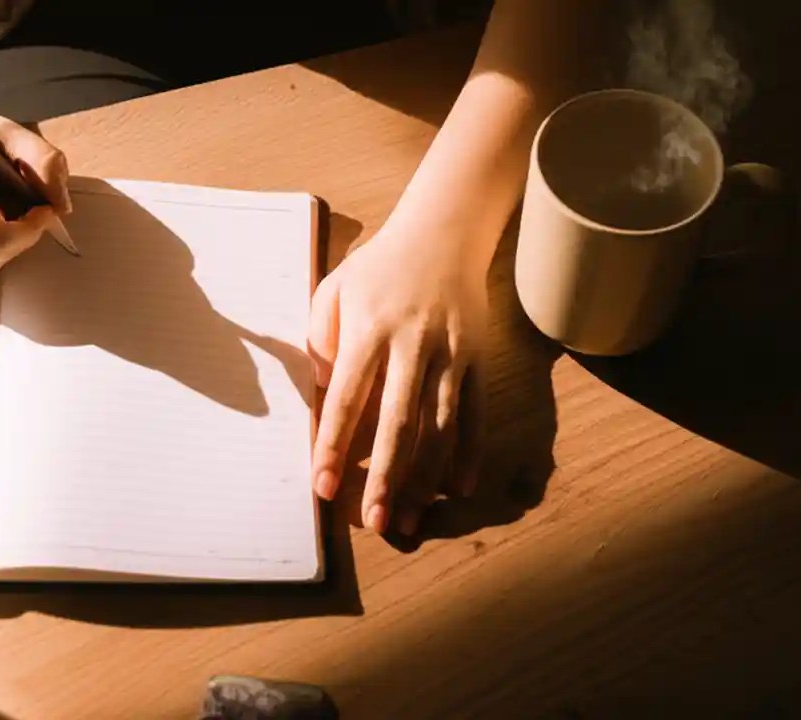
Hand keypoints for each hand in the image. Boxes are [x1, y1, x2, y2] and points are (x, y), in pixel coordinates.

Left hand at [308, 215, 488, 535]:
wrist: (443, 231)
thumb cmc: (377, 268)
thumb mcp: (332, 290)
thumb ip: (321, 341)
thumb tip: (325, 394)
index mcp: (369, 329)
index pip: (347, 398)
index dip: (333, 445)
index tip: (321, 487)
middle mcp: (413, 344)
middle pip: (397, 421)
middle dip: (384, 476)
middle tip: (372, 521)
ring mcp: (451, 353)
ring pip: (440, 426)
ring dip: (424, 477)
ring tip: (407, 518)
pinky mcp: (479, 357)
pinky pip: (475, 413)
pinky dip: (469, 453)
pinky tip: (457, 488)